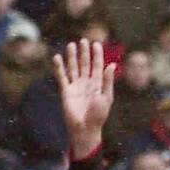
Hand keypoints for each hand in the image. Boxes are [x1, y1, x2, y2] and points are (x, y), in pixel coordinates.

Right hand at [54, 37, 115, 159]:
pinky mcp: (66, 91)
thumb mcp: (106, 98)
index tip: (96, 43)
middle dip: (84, 53)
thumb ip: (108, 81)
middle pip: (85, 64)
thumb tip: (112, 65)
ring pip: (73, 68)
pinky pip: (62, 76)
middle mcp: (86, 83)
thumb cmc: (98, 116)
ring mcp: (76, 86)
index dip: (97, 55)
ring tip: (71, 44)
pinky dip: (59, 67)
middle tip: (83, 40)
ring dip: (72, 57)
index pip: (98, 66)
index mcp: (98, 85)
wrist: (85, 129)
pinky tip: (57, 57)